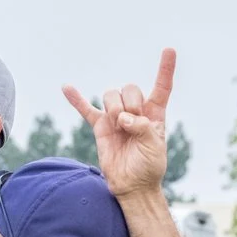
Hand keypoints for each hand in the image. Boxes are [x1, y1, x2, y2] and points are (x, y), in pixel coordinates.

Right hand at [62, 50, 176, 201]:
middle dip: (131, 103)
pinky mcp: (100, 127)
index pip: (161, 87)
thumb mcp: (155, 146)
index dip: (165, 68)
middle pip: (129, 88)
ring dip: (115, 108)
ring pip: (110, 95)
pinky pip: (85, 109)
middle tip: (133, 124)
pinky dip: (76, 99)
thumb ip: (142, 127)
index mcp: (154, 113)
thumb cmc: (149, 167)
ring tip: (120, 127)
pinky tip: (66, 88)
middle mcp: (135, 111)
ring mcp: (116, 117)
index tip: (169, 50)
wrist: (132, 186)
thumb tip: (121, 118)